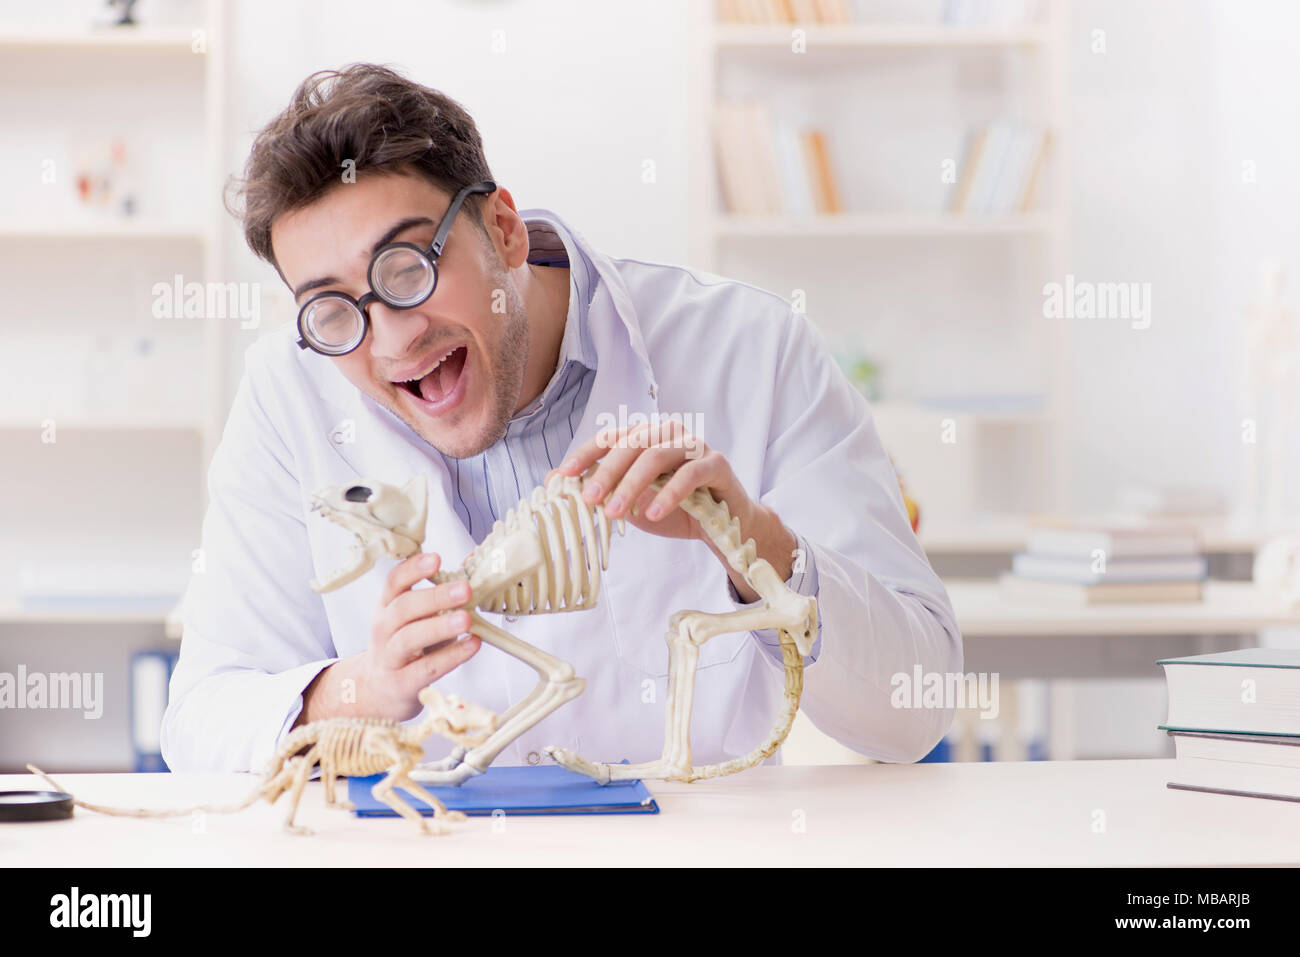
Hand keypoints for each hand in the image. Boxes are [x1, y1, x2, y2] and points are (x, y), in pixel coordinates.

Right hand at [297, 552, 479, 724]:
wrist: (378, 692)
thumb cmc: (406, 648)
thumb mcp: (418, 619)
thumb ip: (443, 595)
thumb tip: (473, 563)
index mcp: (388, 606)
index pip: (394, 582)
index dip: (413, 569)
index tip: (436, 559)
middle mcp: (384, 629)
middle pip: (403, 608)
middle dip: (435, 596)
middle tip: (464, 589)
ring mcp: (390, 658)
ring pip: (409, 639)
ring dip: (440, 627)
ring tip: (467, 620)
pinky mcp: (402, 684)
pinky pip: (426, 669)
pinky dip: (451, 656)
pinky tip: (472, 645)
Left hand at [549, 420, 796, 600]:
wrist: (723, 527)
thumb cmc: (676, 510)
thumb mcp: (631, 502)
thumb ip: (600, 488)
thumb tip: (553, 480)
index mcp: (646, 437)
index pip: (611, 437)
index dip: (587, 453)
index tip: (565, 474)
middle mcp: (669, 433)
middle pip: (632, 444)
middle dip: (607, 472)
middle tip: (589, 499)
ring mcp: (695, 445)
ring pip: (657, 455)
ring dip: (632, 485)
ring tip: (616, 513)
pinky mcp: (717, 464)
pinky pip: (691, 473)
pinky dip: (669, 494)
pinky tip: (654, 515)